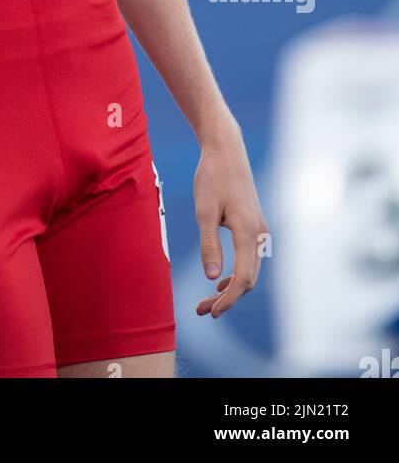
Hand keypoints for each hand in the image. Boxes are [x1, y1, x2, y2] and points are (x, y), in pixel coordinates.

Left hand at [193, 122, 268, 318]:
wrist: (226, 150)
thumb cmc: (212, 177)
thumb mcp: (204, 210)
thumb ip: (209, 244)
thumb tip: (211, 278)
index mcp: (248, 232)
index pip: (242, 279)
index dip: (228, 300)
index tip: (211, 312)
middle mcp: (260, 234)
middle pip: (248, 279)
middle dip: (227, 299)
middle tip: (202, 311)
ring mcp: (260, 229)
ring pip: (251, 270)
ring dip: (232, 288)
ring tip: (207, 301)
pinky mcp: (255, 224)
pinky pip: (250, 258)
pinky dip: (237, 273)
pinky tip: (219, 280)